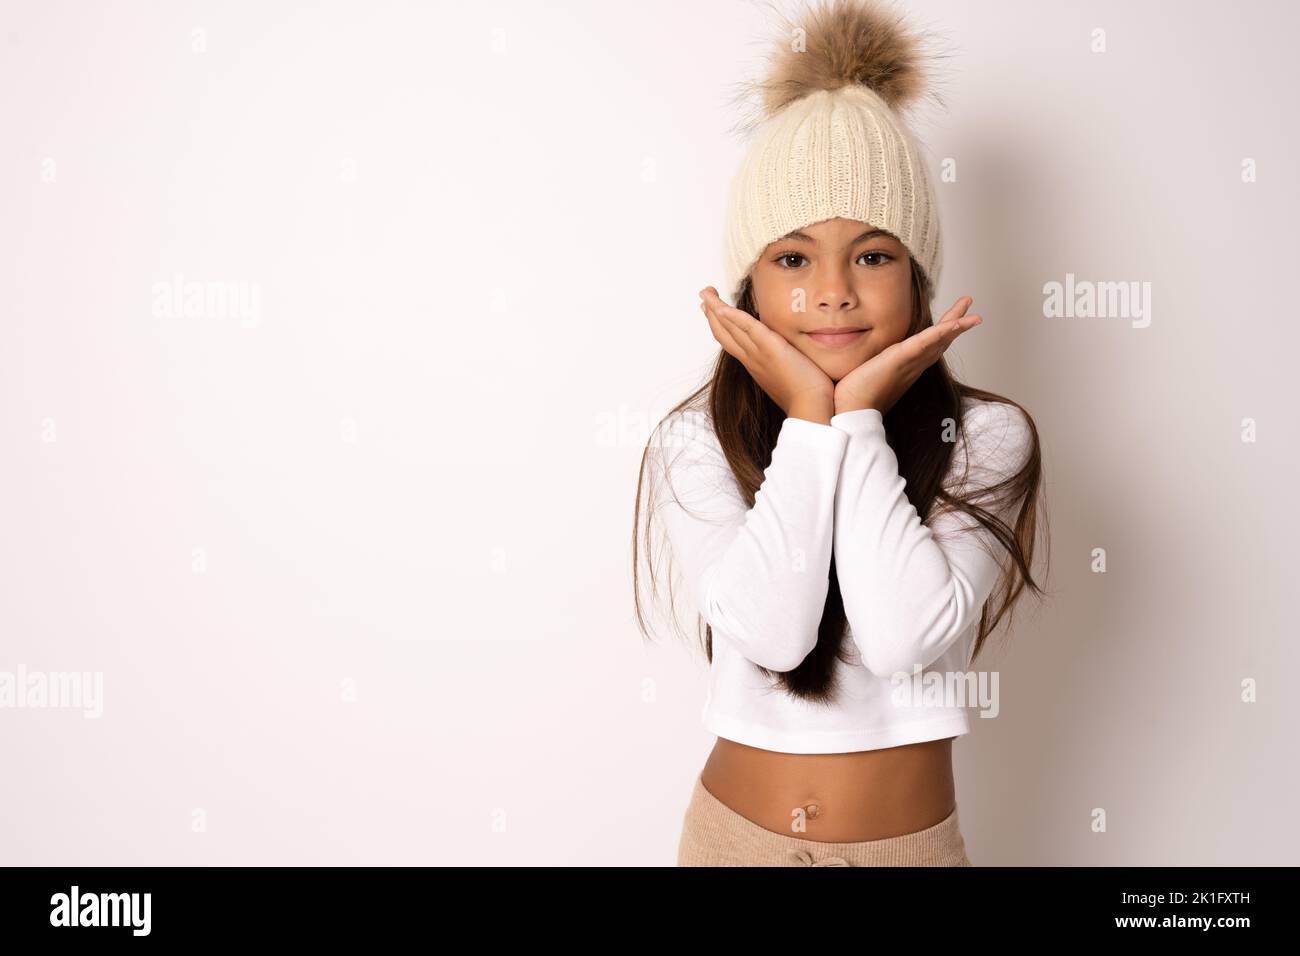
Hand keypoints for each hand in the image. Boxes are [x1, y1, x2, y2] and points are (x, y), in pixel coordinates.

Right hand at [700, 286, 834, 421]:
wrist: (809, 409)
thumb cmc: (807, 397)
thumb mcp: (790, 378)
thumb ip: (784, 365)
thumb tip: (791, 359)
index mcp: (755, 365)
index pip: (733, 342)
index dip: (721, 326)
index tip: (713, 312)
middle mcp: (751, 359)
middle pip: (725, 333)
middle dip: (711, 313)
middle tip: (703, 296)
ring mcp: (758, 354)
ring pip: (730, 327)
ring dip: (715, 309)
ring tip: (706, 293)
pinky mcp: (770, 348)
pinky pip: (746, 327)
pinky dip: (732, 316)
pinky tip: (720, 306)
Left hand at [834, 296, 982, 415]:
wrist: (851, 412)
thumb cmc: (854, 399)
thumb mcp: (867, 376)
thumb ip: (870, 368)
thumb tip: (859, 363)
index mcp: (906, 369)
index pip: (929, 346)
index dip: (943, 332)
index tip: (953, 320)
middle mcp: (913, 366)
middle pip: (941, 340)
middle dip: (956, 322)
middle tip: (968, 304)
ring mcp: (910, 363)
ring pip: (939, 339)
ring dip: (957, 323)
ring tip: (972, 310)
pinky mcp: (901, 359)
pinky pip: (926, 341)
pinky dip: (942, 331)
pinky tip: (956, 323)